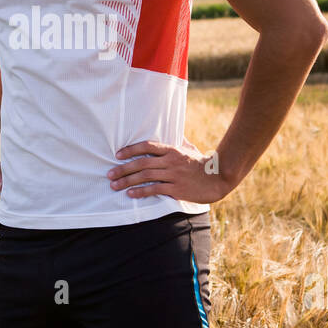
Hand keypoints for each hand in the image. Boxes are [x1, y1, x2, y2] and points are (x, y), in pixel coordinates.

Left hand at [107, 137, 234, 202]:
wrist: (218, 178)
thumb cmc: (203, 163)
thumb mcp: (191, 149)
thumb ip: (180, 141)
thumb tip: (175, 133)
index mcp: (172, 150)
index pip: (147, 146)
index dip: (131, 149)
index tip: (117, 154)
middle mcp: (170, 161)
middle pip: (142, 162)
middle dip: (123, 168)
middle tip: (109, 174)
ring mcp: (173, 175)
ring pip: (145, 176)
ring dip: (127, 181)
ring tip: (114, 185)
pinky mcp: (177, 188)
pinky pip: (155, 189)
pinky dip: (141, 191)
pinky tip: (131, 194)